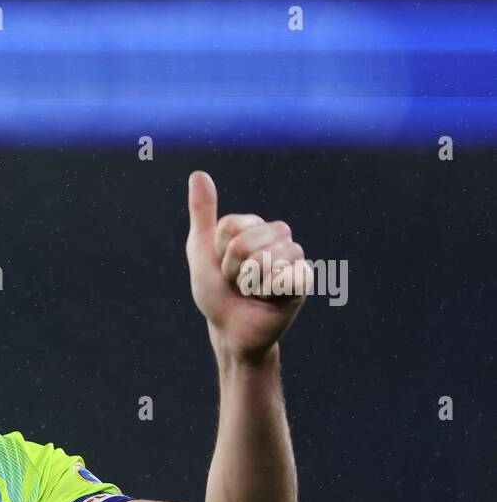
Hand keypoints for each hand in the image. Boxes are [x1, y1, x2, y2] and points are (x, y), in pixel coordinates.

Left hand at [185, 171, 309, 362]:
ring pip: (265, 259)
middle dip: (232, 268)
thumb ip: (202, 212)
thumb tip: (198, 173)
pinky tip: (268, 298)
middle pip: (245, 241)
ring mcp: (293, 258)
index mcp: (254, 225)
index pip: (230, 226)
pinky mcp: (303, 280)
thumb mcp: (201, 250)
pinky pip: (285, 276)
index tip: (222, 265)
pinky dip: (267, 291)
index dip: (219, 251)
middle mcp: (278, 237)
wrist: (230, 328)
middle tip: (236, 281)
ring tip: (251, 290)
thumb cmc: (216, 291)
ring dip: (247, 282)